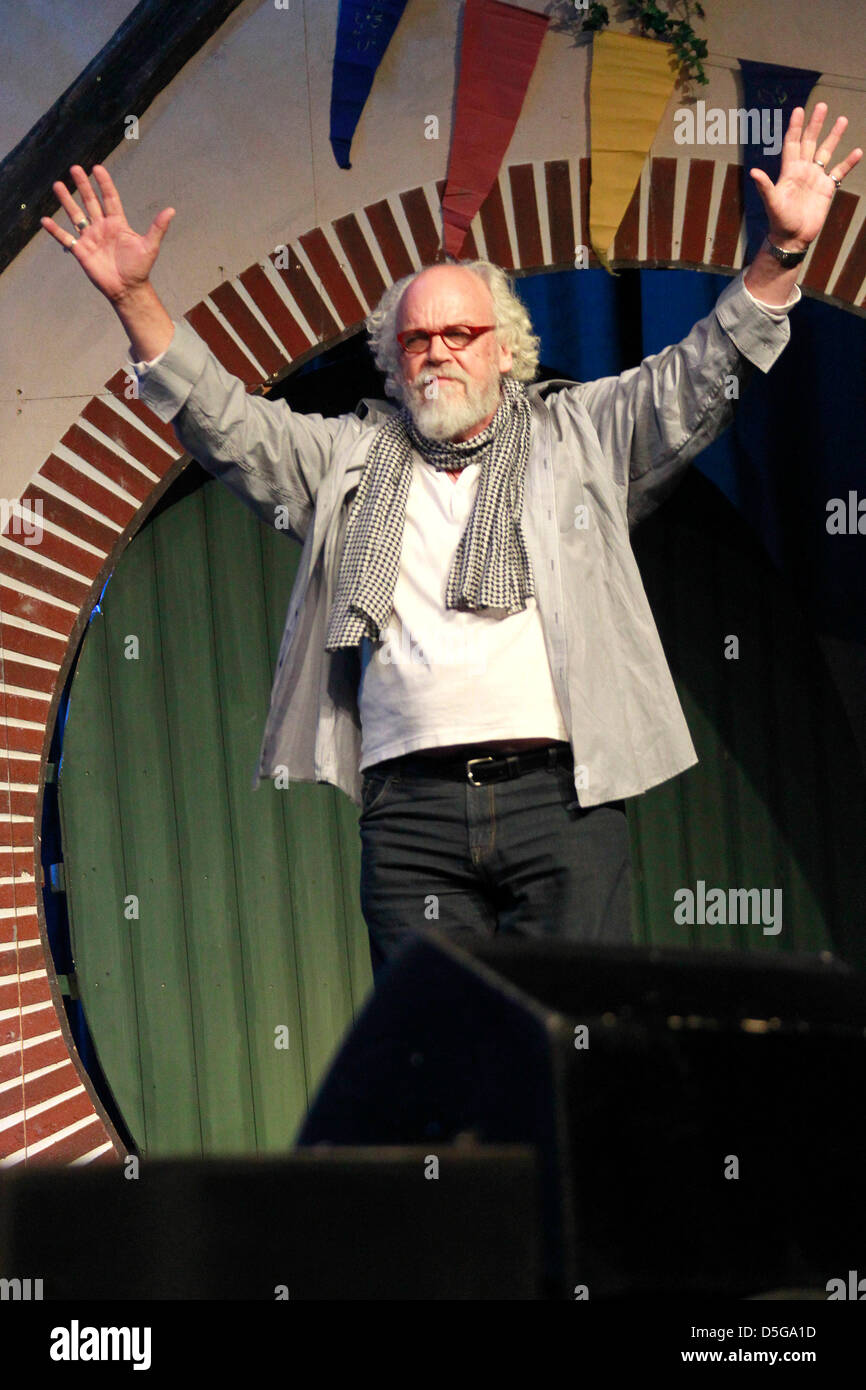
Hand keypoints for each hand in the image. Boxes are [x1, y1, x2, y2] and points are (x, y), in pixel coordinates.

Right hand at [41, 164, 174, 302]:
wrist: (128, 289)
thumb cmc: (139, 269)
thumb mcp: (150, 246)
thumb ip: (158, 228)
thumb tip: (171, 210)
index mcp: (117, 223)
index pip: (110, 198)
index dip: (104, 184)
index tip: (97, 168)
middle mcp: (102, 227)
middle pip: (90, 202)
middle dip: (83, 185)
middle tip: (75, 168)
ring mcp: (90, 238)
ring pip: (76, 215)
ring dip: (67, 201)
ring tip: (58, 185)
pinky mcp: (81, 251)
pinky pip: (66, 239)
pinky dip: (55, 231)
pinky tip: (44, 220)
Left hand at [749, 102, 861, 250]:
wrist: (793, 238)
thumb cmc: (780, 221)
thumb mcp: (772, 202)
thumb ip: (765, 186)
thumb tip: (753, 171)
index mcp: (790, 170)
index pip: (793, 143)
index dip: (796, 127)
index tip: (799, 110)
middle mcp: (803, 170)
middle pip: (810, 142)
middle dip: (815, 124)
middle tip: (822, 105)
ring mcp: (816, 178)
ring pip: (826, 152)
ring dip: (834, 136)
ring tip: (842, 120)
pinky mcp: (827, 188)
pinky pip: (839, 172)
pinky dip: (848, 162)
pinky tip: (857, 152)